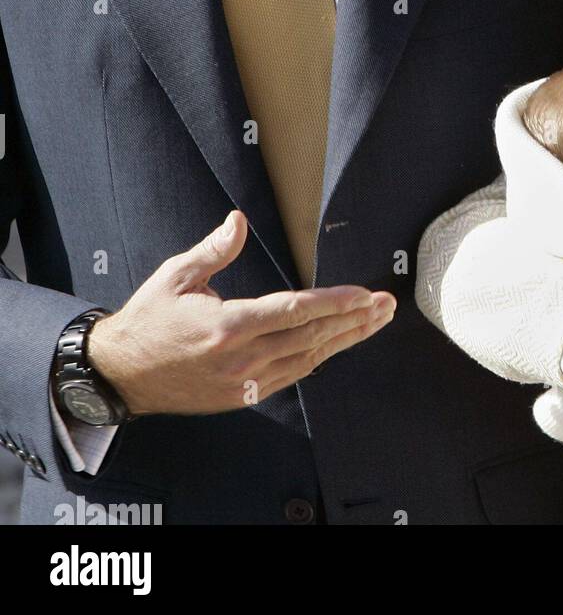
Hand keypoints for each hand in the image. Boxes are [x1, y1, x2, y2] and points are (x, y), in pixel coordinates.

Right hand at [85, 211, 395, 416]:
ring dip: (346, 340)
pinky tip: (339, 343)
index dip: (334, 302)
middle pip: (312, 337)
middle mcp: (241, 358)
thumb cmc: (149, 319)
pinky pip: (292, 376)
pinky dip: (320, 358)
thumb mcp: (176, 277)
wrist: (122, 375)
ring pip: (309, 359)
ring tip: (375, 321)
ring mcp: (244, 382)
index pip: (294, 312)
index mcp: (227, 326)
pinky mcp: (242, 396)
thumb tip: (238, 220)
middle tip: (386, 304)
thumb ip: (214, 250)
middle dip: (354, 320)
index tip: (365, 294)